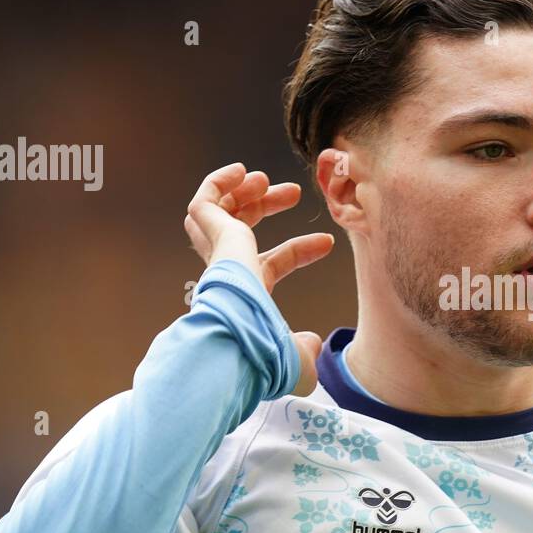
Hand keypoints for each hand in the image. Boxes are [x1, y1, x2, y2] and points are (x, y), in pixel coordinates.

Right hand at [184, 162, 333, 396]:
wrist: (241, 341)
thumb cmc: (265, 356)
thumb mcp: (296, 360)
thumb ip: (305, 351)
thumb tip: (315, 343)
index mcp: (247, 297)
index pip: (272, 266)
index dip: (300, 251)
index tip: (329, 243)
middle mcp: (227, 275)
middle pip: (241, 230)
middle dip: (265, 208)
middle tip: (294, 192)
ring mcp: (216, 254)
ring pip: (219, 213)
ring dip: (243, 192)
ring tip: (265, 179)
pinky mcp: (209, 234)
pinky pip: (203, 202)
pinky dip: (218, 183)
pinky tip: (241, 172)